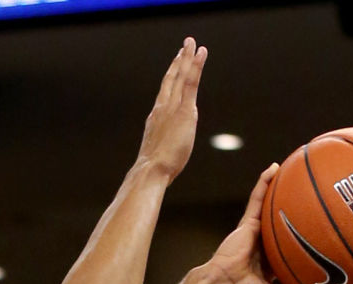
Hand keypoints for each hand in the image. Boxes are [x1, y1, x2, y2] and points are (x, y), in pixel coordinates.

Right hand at [137, 38, 205, 183]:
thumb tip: (160, 159)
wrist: (151, 171)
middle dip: (178, 61)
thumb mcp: (157, 156)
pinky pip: (191, 82)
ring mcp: (173, 107)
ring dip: (187, 57)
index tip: (175, 64)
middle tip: (184, 46)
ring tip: (192, 43)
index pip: (165, 92)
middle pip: (172, 79)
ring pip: (181, 76)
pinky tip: (201, 52)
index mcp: (156, 118)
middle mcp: (162, 108)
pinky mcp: (184, 110)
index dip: (171, 77)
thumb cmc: (153, 171)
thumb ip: (161, 149)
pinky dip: (196, 66)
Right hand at [210, 164, 327, 283]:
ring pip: (273, 208)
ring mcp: (256, 233)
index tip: (324, 234)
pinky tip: (276, 166)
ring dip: (283, 190)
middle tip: (319, 198)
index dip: (306, 243)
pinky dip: (264, 182)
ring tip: (299, 171)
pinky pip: (257, 198)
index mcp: (274, 265)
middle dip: (299, 213)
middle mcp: (267, 246)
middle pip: (286, 226)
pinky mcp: (247, 222)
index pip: (293, 252)